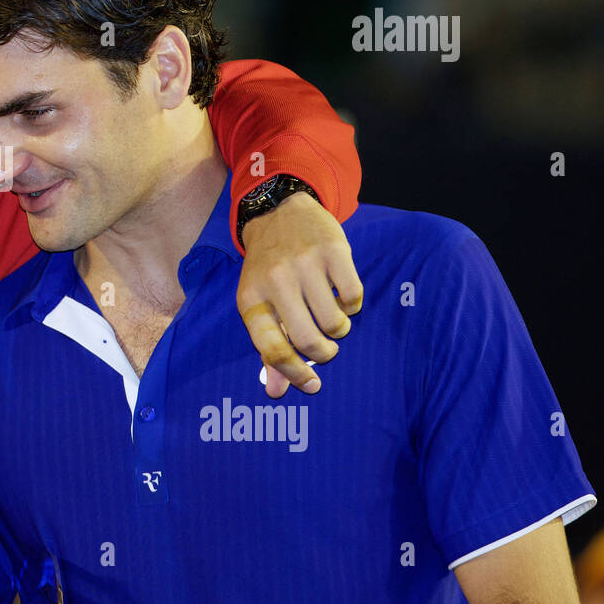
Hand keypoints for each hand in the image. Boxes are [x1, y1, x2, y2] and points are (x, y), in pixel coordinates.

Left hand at [237, 193, 362, 397]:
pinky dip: (352, 304)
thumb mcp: (258, 304)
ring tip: (331, 317)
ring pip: (335, 322)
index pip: (271, 349)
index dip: (293, 373)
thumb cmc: (267, 268)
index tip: (311, 386)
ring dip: (339, 329)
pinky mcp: (333, 250)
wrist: (278, 212)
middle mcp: (275, 281)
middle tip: (326, 348)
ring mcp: (304, 264)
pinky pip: (353, 297)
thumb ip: (268, 349)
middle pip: (308, 340)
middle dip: (323, 353)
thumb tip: (277, 392)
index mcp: (251, 299)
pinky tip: (340, 294)